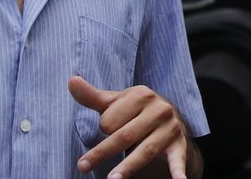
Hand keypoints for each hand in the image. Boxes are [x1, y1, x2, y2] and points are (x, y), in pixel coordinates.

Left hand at [70, 76, 190, 178]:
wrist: (171, 120)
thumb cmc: (135, 112)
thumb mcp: (116, 103)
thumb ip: (92, 96)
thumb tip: (71, 81)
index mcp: (142, 95)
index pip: (112, 119)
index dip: (104, 128)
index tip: (108, 130)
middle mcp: (160, 109)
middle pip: (125, 135)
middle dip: (103, 152)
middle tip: (82, 166)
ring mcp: (170, 128)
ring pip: (145, 150)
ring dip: (129, 166)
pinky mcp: (179, 145)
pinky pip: (177, 159)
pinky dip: (178, 171)